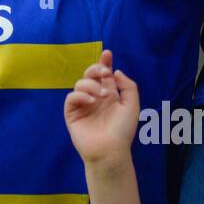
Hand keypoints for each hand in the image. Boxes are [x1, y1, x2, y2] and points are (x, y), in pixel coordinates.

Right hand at [64, 50, 140, 169]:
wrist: (110, 150)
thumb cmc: (122, 130)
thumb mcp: (132, 105)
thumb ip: (128, 86)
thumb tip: (115, 71)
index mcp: (109, 95)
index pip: (104, 75)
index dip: (104, 62)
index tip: (107, 54)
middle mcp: (95, 97)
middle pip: (90, 74)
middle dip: (96, 69)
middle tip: (104, 73)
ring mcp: (83, 105)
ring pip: (80, 83)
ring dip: (91, 85)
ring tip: (102, 97)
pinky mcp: (72, 113)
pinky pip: (71, 97)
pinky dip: (80, 96)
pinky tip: (91, 102)